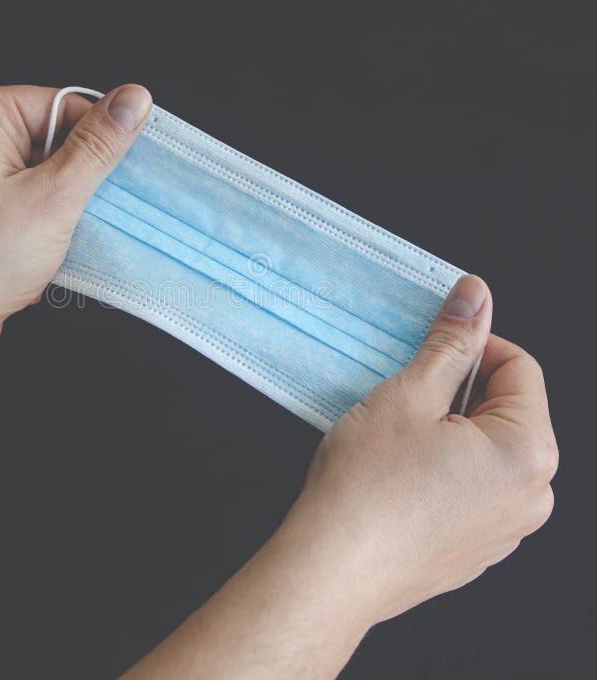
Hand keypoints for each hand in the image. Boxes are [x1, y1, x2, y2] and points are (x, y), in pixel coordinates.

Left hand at [0, 83, 152, 366]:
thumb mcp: (54, 196)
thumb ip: (97, 145)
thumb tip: (134, 97)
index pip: (61, 104)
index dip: (97, 141)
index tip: (123, 174)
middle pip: (51, 137)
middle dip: (76, 178)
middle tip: (87, 211)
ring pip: (40, 170)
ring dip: (62, 202)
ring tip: (60, 233)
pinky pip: (22, 193)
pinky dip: (42, 217)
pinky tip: (46, 244)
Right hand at [122, 275, 557, 679]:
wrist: (334, 569)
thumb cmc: (367, 485)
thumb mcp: (409, 394)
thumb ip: (451, 342)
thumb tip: (476, 295)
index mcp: (528, 452)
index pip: (521, 368)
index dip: (475, 344)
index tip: (434, 342)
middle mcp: (532, 497)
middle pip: (507, 413)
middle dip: (460, 392)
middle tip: (406, 391)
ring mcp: (505, 531)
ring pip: (487, 453)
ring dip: (449, 431)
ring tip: (397, 435)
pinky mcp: (475, 551)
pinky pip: (472, 490)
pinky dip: (444, 470)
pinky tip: (398, 474)